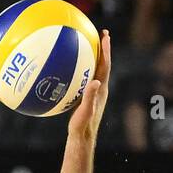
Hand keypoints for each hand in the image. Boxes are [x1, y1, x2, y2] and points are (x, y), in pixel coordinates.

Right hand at [67, 29, 110, 145]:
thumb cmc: (82, 127)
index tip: (105, 35)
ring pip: (93, 70)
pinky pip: (82, 78)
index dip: (106, 50)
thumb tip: (96, 82)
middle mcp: (99, 88)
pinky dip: (78, 70)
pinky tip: (66, 68)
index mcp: (101, 89)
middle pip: (102, 64)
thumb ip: (90, 97)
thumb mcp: (85, 111)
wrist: (81, 138)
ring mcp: (92, 93)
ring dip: (92, 57)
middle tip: (99, 34)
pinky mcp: (84, 97)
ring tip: (86, 45)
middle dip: (101, 48)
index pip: (105, 65)